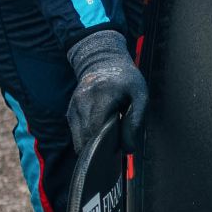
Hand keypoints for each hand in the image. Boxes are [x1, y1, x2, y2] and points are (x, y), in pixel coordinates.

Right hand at [64, 29, 148, 153]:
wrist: (103, 61)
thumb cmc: (126, 79)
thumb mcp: (140, 96)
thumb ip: (135, 121)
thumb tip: (129, 149)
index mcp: (101, 96)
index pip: (96, 130)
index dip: (107, 145)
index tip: (118, 149)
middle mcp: (82, 102)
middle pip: (86, 138)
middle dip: (100, 148)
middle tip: (115, 147)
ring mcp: (73, 107)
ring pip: (79, 139)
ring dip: (93, 145)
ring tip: (108, 140)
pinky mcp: (70, 111)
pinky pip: (76, 133)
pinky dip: (87, 138)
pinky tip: (100, 134)